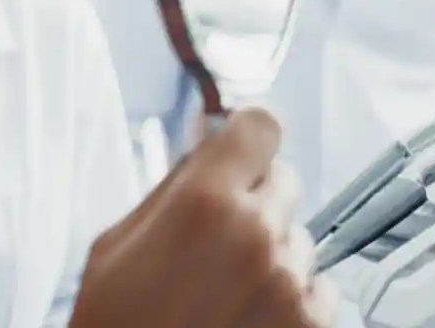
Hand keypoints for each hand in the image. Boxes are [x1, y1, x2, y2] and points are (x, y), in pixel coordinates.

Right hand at [70, 108, 338, 327]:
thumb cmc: (114, 326)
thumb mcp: (115, 243)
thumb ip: (170, 191)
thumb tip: (203, 154)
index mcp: (203, 202)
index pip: (262, 127)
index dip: (247, 137)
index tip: (239, 148)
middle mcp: (258, 234)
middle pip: (285, 179)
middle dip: (254, 196)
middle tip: (219, 232)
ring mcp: (291, 283)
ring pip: (300, 236)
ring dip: (272, 250)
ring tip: (226, 287)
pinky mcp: (311, 325)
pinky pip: (320, 288)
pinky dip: (293, 297)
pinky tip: (248, 315)